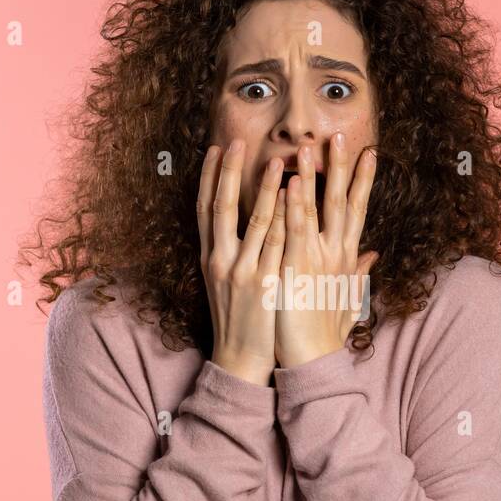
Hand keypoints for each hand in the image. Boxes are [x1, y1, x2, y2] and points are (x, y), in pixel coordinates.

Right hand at [196, 138, 287, 385]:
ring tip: (277, 162)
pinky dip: (286, 221)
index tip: (215, 149)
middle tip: (236, 141)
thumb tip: (231, 228)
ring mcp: (242, 272)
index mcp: (210, 257)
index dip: (208, 177)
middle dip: (228, 172)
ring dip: (266, 189)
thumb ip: (230, 251)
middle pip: (220, 207)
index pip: (205, 208)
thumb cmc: (238, 319)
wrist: (239, 359)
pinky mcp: (265, 285)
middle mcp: (221, 260)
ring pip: (255, 222)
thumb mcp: (224, 283)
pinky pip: (278, 246)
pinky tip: (295, 200)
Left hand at [275, 133, 378, 368]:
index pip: (357, 211)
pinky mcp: (296, 270)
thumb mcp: (346, 301)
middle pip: (343, 202)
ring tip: (311, 146)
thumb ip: (358, 274)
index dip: (363, 181)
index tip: (369, 154)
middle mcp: (334, 254)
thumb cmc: (323, 334)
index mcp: (344, 259)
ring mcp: (316, 260)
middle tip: (340, 135)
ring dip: (315, 175)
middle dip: (342, 167)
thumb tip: (372, 255)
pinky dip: (295, 206)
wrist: (312, 362)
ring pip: (317, 209)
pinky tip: (292, 182)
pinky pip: (294, 231)